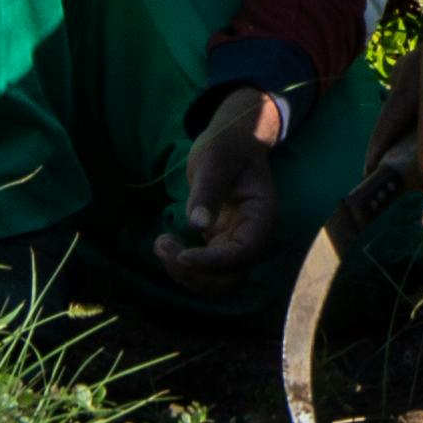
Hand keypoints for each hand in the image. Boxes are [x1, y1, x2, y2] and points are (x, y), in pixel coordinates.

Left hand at [153, 87, 289, 288]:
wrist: (231, 142)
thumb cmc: (227, 145)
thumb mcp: (215, 160)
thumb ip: (208, 190)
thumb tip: (197, 224)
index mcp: (262, 217)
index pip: (242, 254)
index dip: (212, 262)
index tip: (182, 255)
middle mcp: (253, 236)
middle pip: (229, 278)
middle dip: (195, 273)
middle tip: (163, 245)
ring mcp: (236, 242)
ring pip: (216, 280)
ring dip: (186, 274)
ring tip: (161, 244)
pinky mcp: (220, 243)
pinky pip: (204, 268)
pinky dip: (183, 264)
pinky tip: (165, 242)